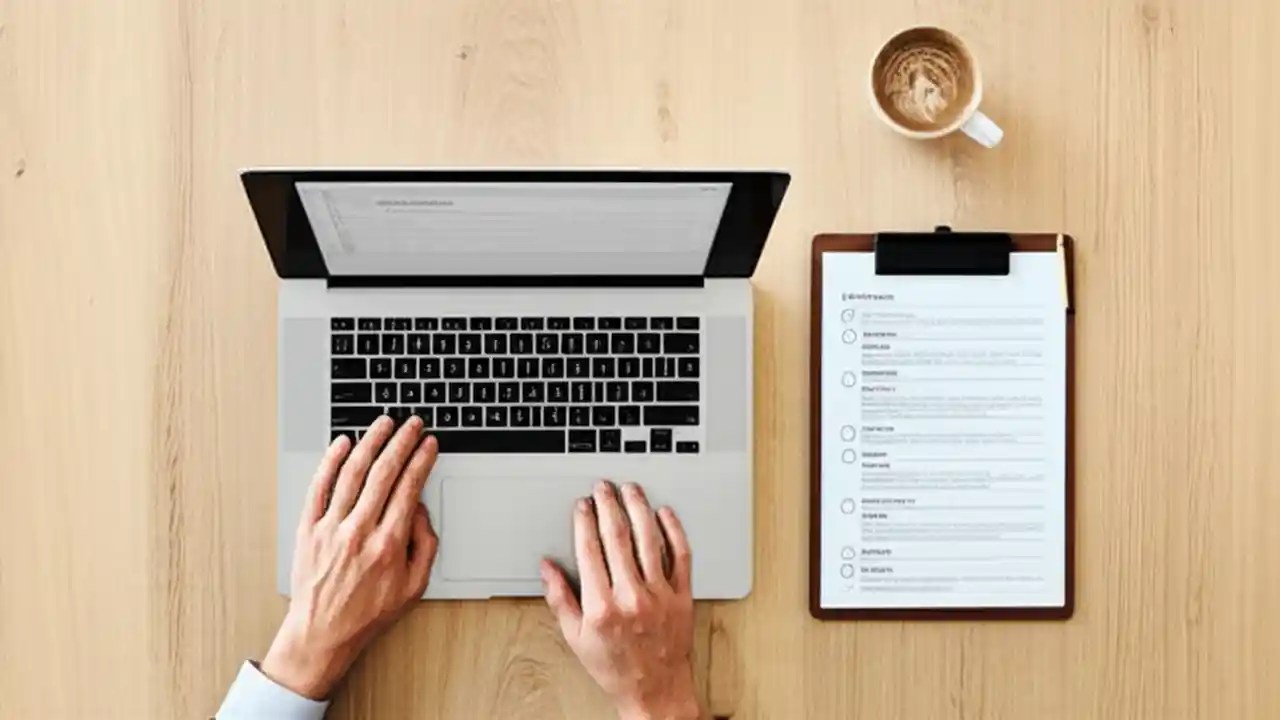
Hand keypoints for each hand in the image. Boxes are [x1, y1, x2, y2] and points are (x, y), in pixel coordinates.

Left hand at [261, 416, 439, 699]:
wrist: (322, 633)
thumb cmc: (367, 613)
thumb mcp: (414, 586)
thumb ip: (425, 544)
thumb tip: (420, 509)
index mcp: (388, 544)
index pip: (409, 488)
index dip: (422, 460)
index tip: (429, 445)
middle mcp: (359, 531)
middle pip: (384, 473)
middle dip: (402, 442)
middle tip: (412, 425)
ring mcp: (331, 528)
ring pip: (352, 472)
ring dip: (370, 442)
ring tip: (383, 424)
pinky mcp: (309, 529)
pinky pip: (320, 487)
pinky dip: (331, 461)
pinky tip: (342, 444)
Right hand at [542, 482, 699, 719]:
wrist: (655, 691)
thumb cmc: (616, 668)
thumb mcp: (576, 637)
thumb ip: (559, 598)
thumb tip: (547, 567)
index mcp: (601, 607)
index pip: (590, 549)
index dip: (585, 520)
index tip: (583, 505)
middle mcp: (631, 597)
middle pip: (618, 537)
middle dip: (608, 505)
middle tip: (604, 488)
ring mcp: (660, 595)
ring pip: (649, 539)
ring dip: (639, 508)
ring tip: (631, 490)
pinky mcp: (682, 596)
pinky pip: (680, 555)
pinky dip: (674, 530)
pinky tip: (665, 514)